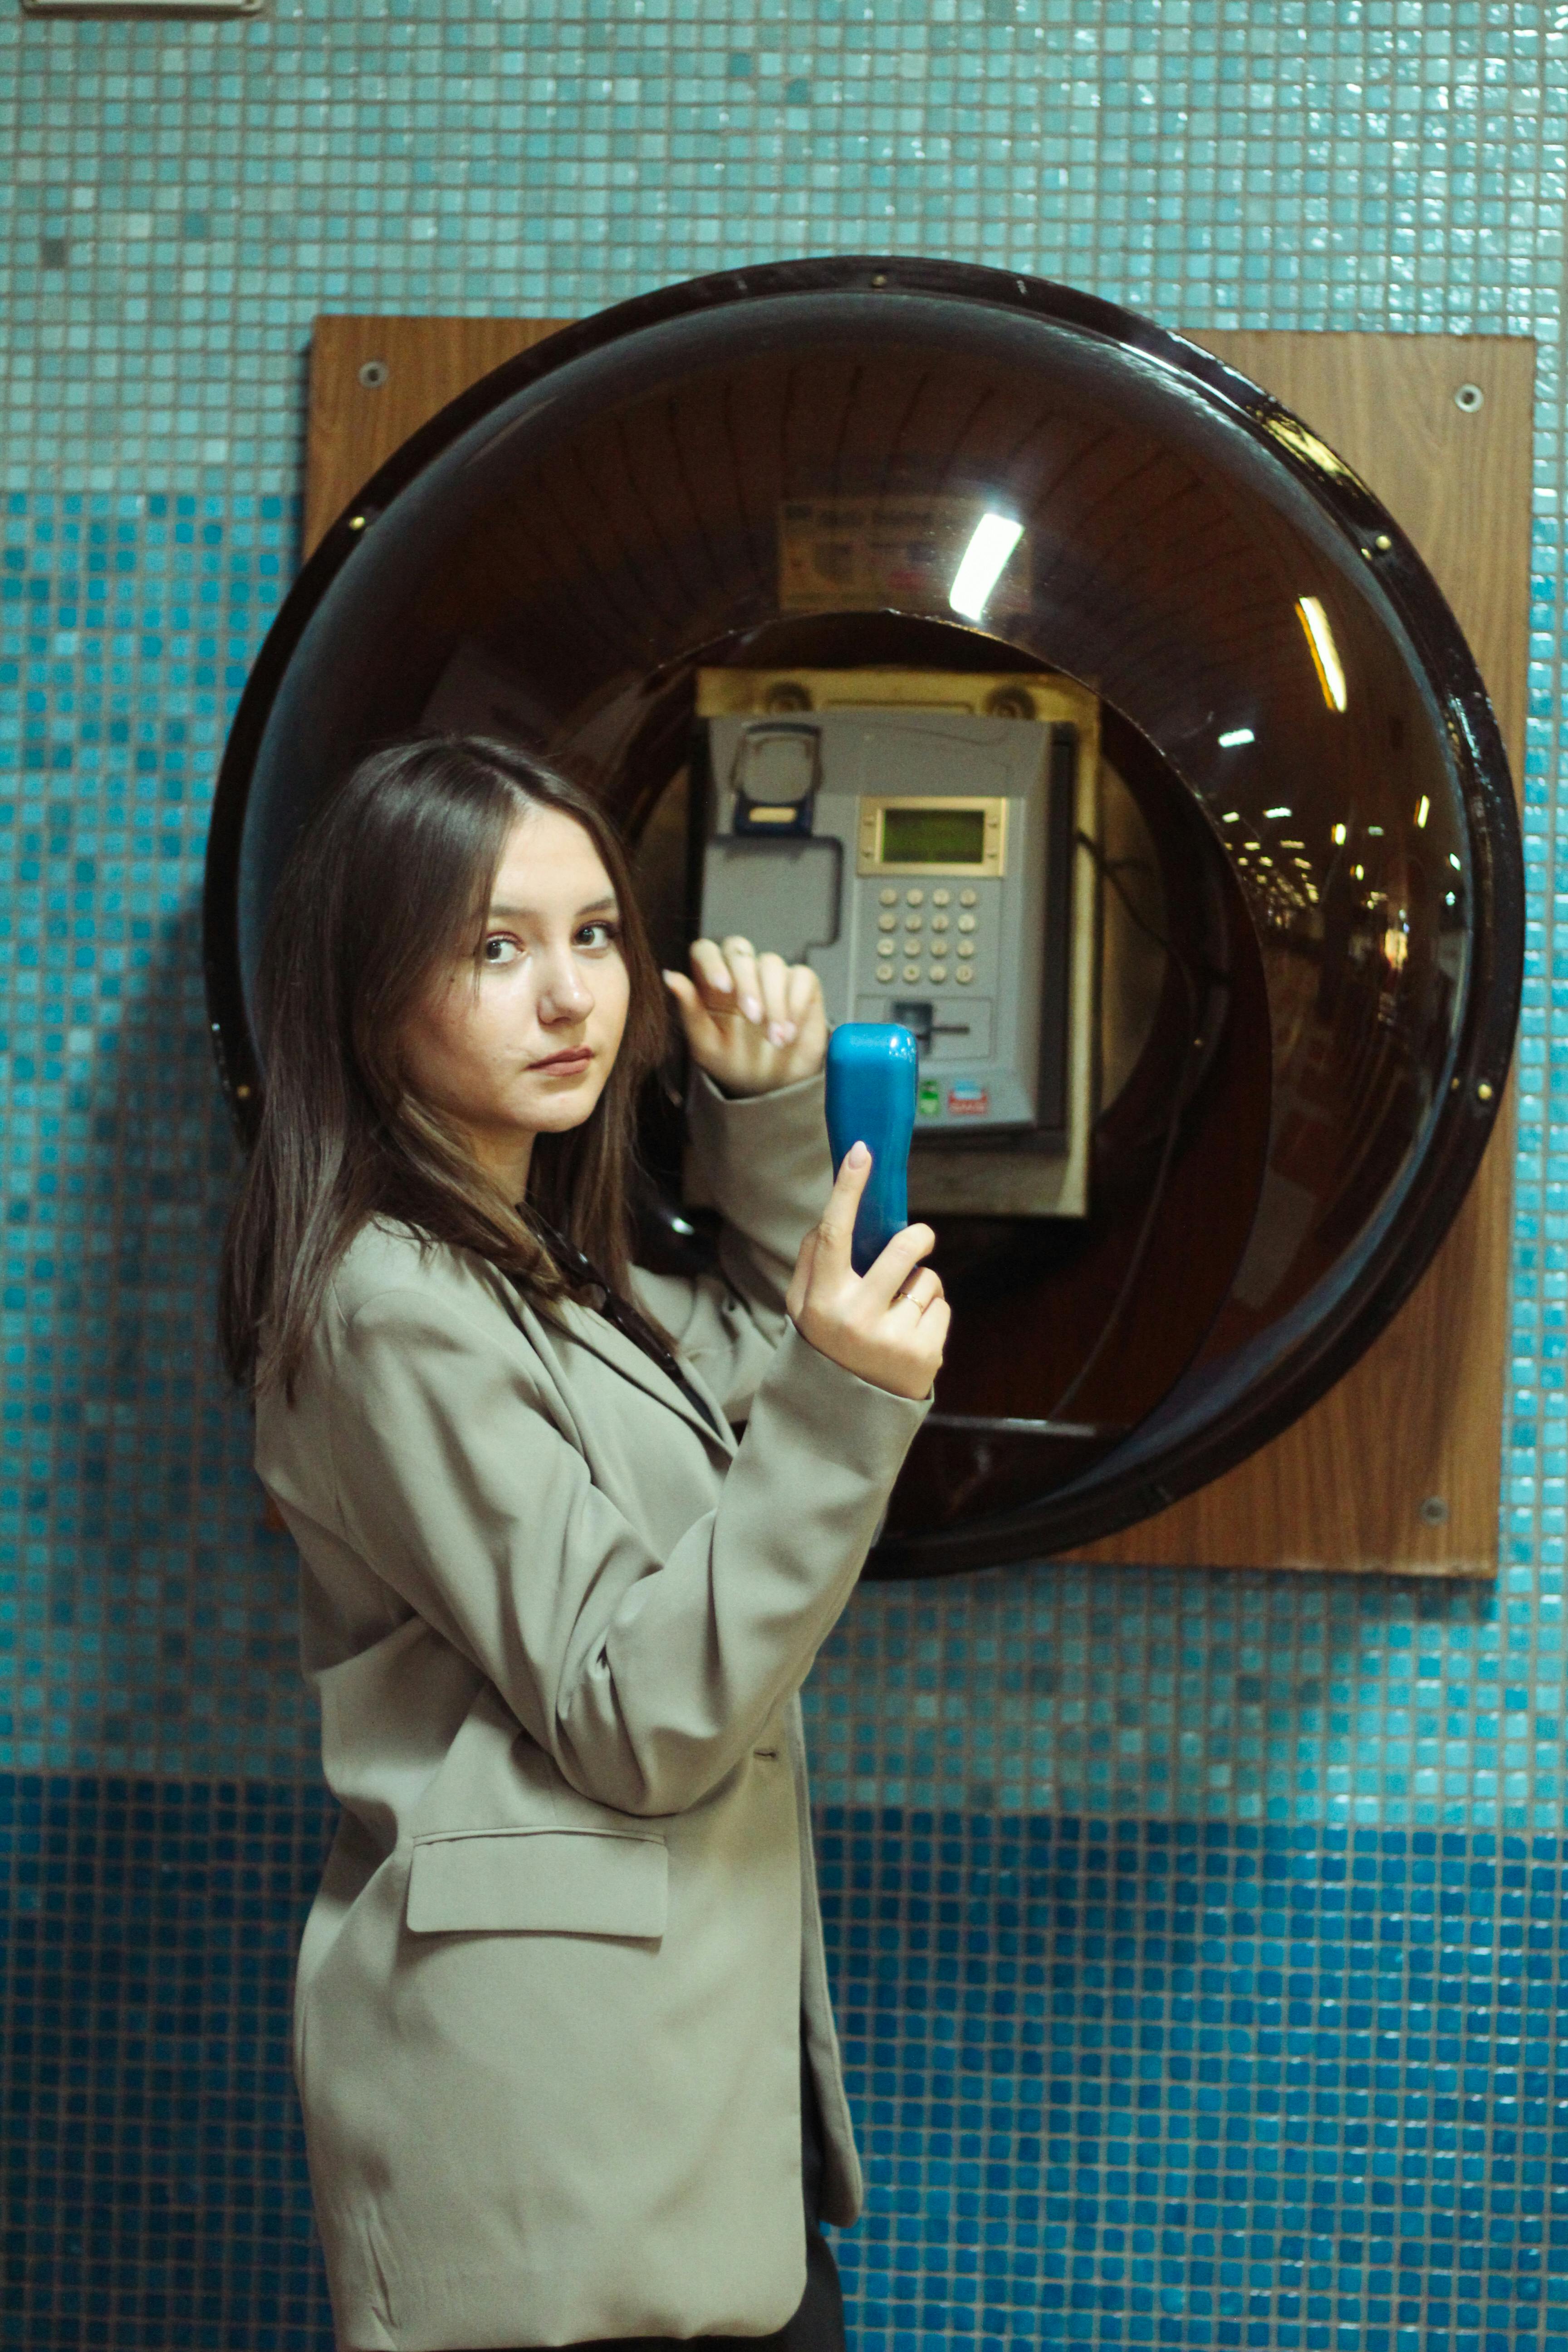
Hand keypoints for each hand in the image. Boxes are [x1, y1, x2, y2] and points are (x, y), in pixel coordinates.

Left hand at [663, 935, 828, 1097]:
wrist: (771, 1085)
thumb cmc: (733, 1062)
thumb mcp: (706, 1044)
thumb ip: (690, 1009)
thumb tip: (669, 976)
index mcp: (712, 982)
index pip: (706, 950)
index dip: (713, 960)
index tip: (723, 987)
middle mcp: (742, 973)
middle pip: (739, 949)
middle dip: (747, 982)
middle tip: (753, 1018)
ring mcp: (773, 976)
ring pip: (771, 962)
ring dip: (774, 1001)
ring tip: (775, 1038)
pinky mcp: (802, 985)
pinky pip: (802, 977)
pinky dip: (796, 1003)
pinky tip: (789, 1031)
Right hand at [785, 1144, 949, 1400]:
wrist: (846, 1414)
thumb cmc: (827, 1345)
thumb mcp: (804, 1308)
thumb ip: (812, 1261)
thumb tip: (833, 1214)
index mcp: (821, 1302)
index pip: (833, 1235)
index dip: (847, 1190)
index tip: (862, 1152)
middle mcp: (856, 1319)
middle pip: (903, 1248)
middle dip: (918, 1237)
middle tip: (919, 1239)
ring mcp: (893, 1339)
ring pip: (928, 1280)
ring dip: (920, 1287)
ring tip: (899, 1315)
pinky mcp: (926, 1355)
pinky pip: (942, 1308)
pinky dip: (931, 1315)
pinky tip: (910, 1336)